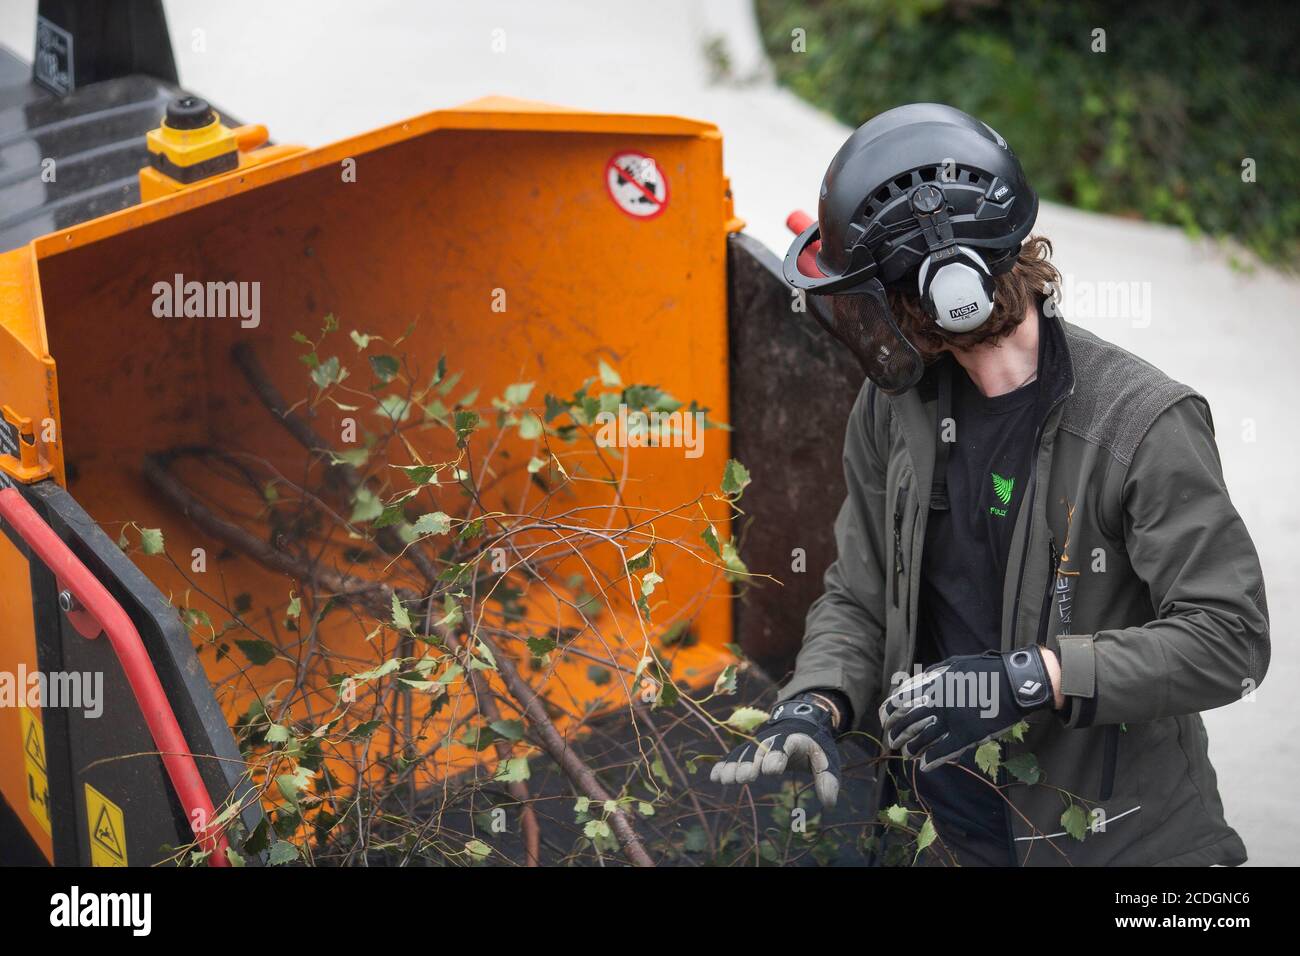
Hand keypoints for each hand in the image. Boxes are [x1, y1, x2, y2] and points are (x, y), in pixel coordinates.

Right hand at [711, 693, 842, 807]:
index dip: (777, 755)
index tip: (770, 770)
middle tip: (744, 777)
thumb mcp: (826, 759)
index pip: (786, 745)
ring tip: (725, 780)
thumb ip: (827, 779)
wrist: (801, 722)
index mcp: (796, 738)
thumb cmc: (814, 746)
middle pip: (760, 748)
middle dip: (751, 761)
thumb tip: (829, 802)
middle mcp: (774, 738)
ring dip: (735, 764)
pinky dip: (725, 764)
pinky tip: (715, 776)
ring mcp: (760, 742)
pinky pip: (735, 754)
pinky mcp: (750, 748)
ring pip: (745, 751)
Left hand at [879, 647, 1054, 771]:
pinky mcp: (967, 734)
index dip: (890, 712)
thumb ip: (932, 675)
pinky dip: (932, 760)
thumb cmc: (985, 671)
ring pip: (923, 738)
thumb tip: (914, 684)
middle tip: (891, 741)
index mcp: (933, 684)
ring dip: (911, 749)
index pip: (902, 700)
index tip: (885, 720)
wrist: (1014, 682)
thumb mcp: (953, 665)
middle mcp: (938, 702)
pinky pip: (944, 751)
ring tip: (906, 754)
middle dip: (896, 733)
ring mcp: (952, 719)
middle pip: (908, 722)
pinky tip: (925, 766)